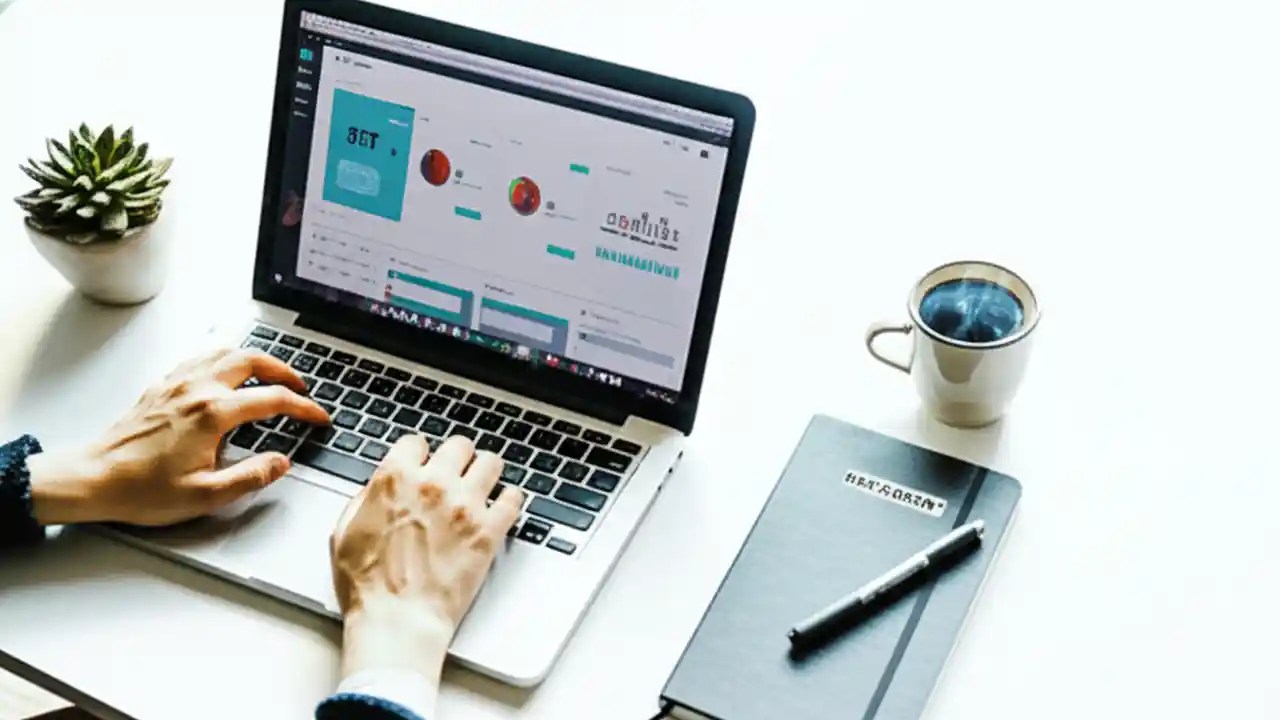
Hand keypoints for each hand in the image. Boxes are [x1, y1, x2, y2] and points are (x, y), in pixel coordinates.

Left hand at [28, 347, 329, 526]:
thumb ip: (251, 476)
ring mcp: (176, 385)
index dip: (303, 408)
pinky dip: (223, 359)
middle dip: (283, 370)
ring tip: (270, 373)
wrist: (93, 480)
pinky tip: (225, 373)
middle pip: (251, 360)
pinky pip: (199, 359)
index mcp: (213, 414)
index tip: (316, 417)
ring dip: (254, 358)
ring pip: (224, 351)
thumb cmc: (141, 489)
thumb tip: (280, 462)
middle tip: (300, 385)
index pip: (272, 399)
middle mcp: (196, 390)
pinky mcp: (160, 388)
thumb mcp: (206, 495)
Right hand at [331, 435, 522, 683]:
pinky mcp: (489, 530)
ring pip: (491, 463)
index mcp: (395, 479)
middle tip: (456, 474)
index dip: (419, 455)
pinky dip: (510, 500)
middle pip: (459, 445)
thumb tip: (376, 489)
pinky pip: (513, 498)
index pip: (416, 442)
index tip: (423, 464)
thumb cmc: (368, 586)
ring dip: (486, 472)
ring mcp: (465, 505)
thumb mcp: (344, 533)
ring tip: (483, 485)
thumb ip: (363, 499)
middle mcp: (433, 484)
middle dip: (456, 459)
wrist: (398, 621)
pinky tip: (503, 506)